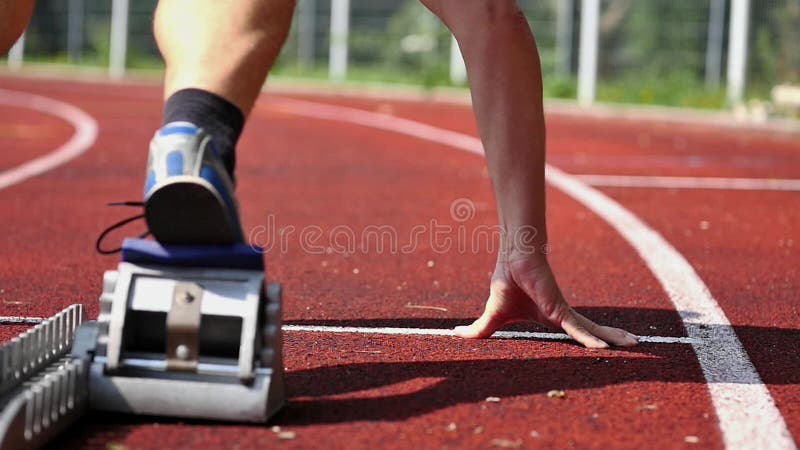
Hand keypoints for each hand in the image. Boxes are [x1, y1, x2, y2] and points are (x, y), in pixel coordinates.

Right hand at [455, 254, 637, 347]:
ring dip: (614, 338)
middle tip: (635, 345)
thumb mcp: (493, 316)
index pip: (574, 333)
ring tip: (638, 345)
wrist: (512, 258)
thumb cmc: (507, 281)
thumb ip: (480, 330)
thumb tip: (456, 337)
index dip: (588, 340)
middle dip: (613, 338)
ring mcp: (563, 313)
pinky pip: (577, 329)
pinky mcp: (559, 309)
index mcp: (550, 317)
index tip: (605, 349)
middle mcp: (562, 316)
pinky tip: (606, 349)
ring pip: (592, 331)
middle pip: (590, 332)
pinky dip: (590, 340)